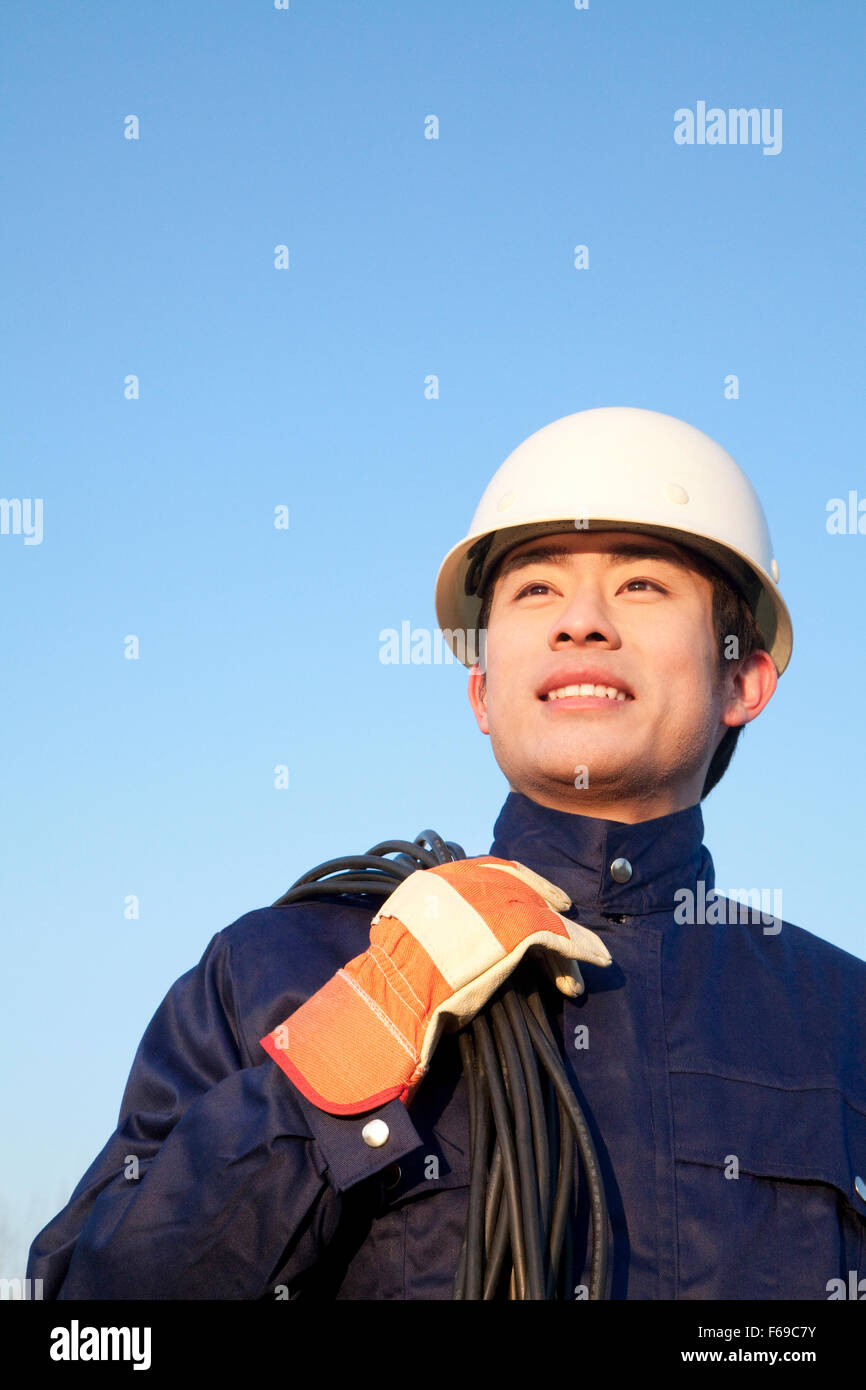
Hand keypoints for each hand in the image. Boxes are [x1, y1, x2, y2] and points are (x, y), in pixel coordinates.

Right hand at [260, 856, 610, 1114]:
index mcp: (440, 878)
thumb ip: (434, 920)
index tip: (537, 894)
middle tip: (567, 911)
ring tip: (591, 957)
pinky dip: (582, 949)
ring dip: (570, 937)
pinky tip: (599, 959)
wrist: (395, 993)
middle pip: (522, 887)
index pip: (491, 869)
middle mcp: (470, 881)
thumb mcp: (408, 932)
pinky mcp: (518, 930)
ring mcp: (495, 903)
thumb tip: (446, 929)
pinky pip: (559, 937)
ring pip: (543, 914)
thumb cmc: (394, 978)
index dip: (518, 880)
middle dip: (548, 901)